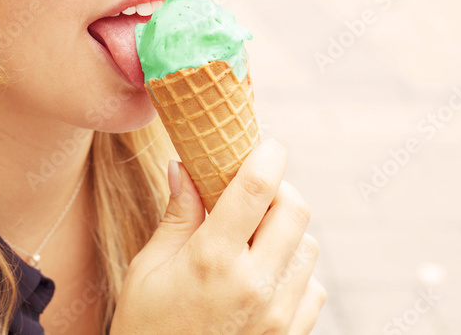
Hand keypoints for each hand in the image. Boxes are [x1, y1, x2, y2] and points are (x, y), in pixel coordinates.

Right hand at [111, 139, 325, 333]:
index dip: (267, 154)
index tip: (265, 143)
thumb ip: (178, 214)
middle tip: (253, 195)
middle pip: (295, 208)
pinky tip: (263, 279)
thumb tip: (184, 165)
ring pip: (309, 245)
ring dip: (286, 233)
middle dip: (278, 191)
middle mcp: (254, 286)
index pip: (256, 189)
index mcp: (212, 261)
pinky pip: (313, 286)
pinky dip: (295, 272)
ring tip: (252, 243)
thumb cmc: (147, 328)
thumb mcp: (149, 267)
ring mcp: (279, 315)